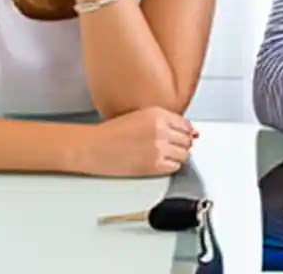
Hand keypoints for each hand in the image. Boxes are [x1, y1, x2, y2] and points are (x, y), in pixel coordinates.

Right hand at [73, 106, 197, 176]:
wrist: (95, 147)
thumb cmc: (111, 132)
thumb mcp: (139, 116)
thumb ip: (162, 120)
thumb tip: (186, 129)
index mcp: (157, 114)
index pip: (185, 124)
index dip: (186, 131)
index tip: (184, 135)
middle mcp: (161, 130)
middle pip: (187, 139)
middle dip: (183, 144)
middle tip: (173, 147)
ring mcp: (159, 148)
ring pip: (184, 154)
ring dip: (178, 156)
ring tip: (164, 155)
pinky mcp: (155, 165)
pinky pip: (175, 167)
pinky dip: (171, 166)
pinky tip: (159, 163)